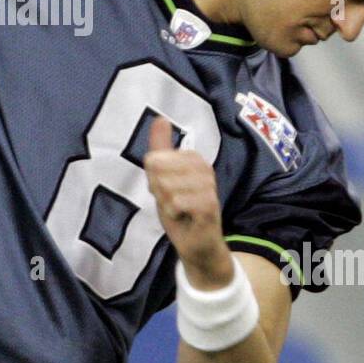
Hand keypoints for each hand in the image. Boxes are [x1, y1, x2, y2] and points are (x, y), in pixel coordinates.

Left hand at [144, 115, 232, 287]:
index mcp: (193, 159)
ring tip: (179, 210)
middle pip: (158, 170)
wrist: (196, 244)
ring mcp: (209, 185)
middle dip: (158, 190)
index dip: (153, 179)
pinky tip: (184, 217)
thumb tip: (160, 118)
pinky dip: (174, 213)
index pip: (154, 159)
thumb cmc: (181, 210)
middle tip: (172, 202)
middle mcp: (204, 167)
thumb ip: (161, 148)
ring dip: (166, 203)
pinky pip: (177, 201)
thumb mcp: (164, 178)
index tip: (166, 190)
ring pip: (167, 186)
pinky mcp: (210, 205)